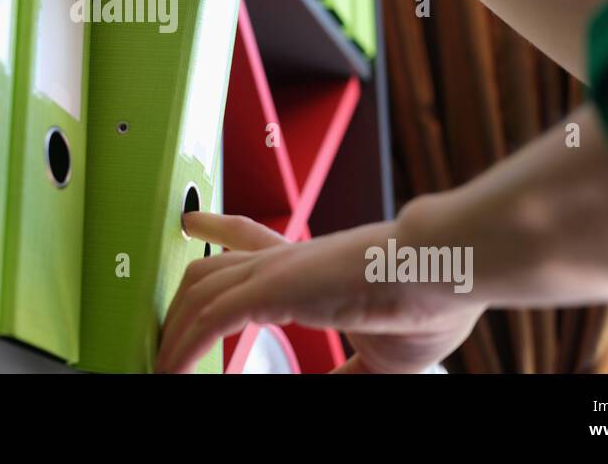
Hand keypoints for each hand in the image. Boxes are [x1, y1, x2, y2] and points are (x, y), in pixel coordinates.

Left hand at [156, 211, 483, 373]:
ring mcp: (278, 269)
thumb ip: (351, 369)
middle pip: (213, 266)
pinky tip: (171, 368)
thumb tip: (341, 385)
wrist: (448, 267)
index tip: (194, 223)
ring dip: (174, 329)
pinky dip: (184, 345)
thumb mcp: (383, 353)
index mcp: (312, 265)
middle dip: (179, 297)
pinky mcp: (275, 286)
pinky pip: (210, 318)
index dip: (219, 229)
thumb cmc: (433, 300)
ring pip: (201, 289)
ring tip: (160, 363)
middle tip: (159, 328)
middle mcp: (289, 259)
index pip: (252, 237)